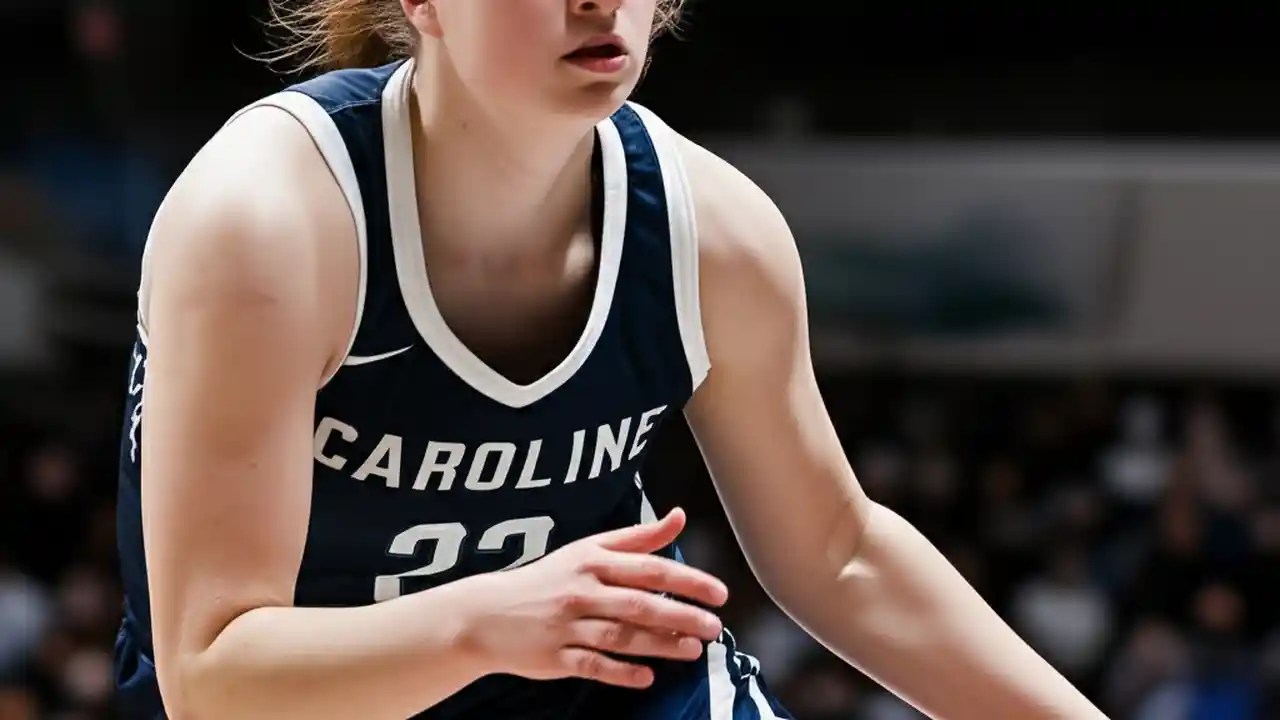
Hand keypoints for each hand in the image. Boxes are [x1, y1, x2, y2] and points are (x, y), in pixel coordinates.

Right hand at [460, 508, 727, 688]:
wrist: (486, 613)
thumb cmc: (547, 579)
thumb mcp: (588, 550)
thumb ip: (637, 537)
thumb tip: (679, 516)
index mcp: (592, 561)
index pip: (648, 568)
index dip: (687, 580)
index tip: (719, 593)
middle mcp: (581, 592)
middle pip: (639, 604)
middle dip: (681, 615)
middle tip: (714, 626)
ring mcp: (567, 626)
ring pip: (621, 636)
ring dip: (660, 644)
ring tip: (694, 650)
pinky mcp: (555, 657)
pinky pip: (592, 665)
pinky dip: (620, 672)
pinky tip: (647, 676)